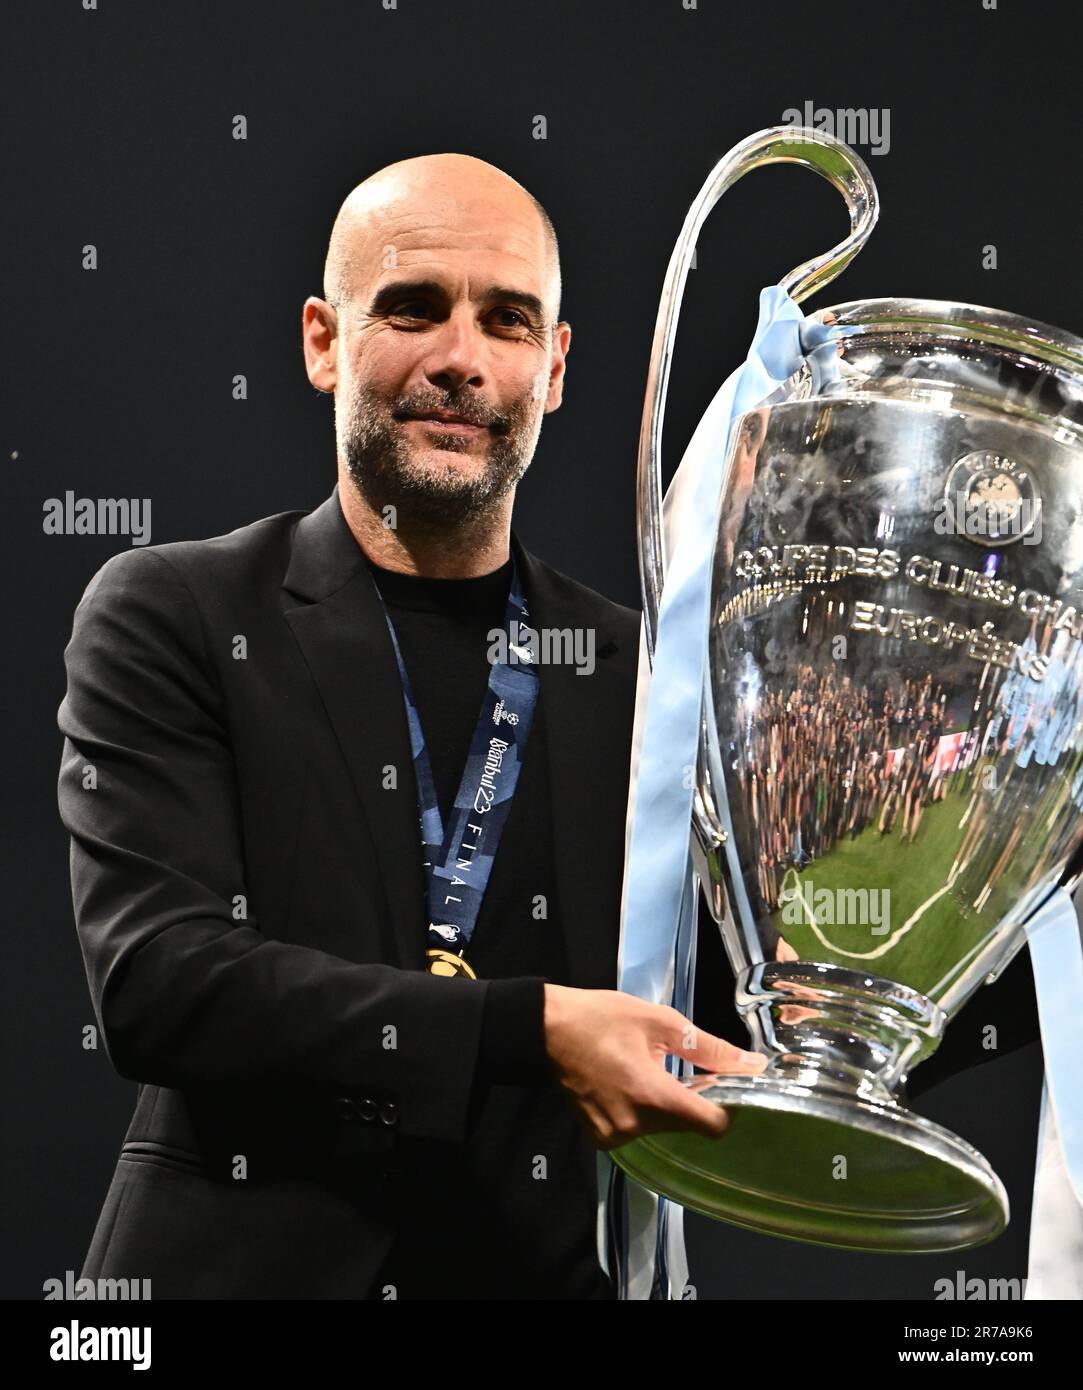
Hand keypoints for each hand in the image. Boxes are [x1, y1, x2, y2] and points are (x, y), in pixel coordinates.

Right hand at [542, 983, 766, 1149]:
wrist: (545, 1030)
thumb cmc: (603, 1019)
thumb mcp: (660, 1022)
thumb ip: (710, 1048)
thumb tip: (754, 1065)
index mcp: (653, 1096)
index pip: (714, 1125)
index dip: (729, 1106)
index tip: (726, 1085)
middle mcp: (635, 1125)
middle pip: (688, 1125)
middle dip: (693, 1098)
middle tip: (680, 1066)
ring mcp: (615, 1136)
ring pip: (663, 1128)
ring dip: (665, 1104)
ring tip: (647, 1070)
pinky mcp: (601, 1138)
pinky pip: (638, 1130)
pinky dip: (641, 1111)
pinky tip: (627, 1084)